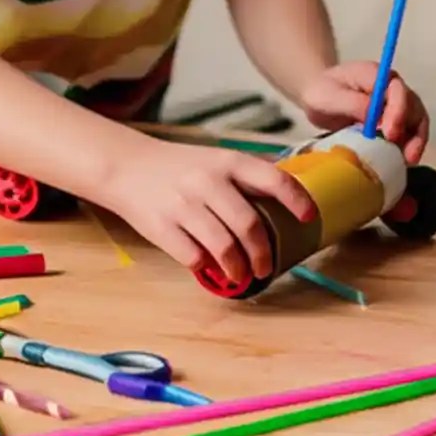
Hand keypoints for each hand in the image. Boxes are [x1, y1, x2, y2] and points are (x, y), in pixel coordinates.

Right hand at [98, 137, 315, 283]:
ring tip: (242, 276)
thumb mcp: (215, 159)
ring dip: (239, 269)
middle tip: (266, 268)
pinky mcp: (161, 227)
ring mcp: (184, 205)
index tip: (309, 218)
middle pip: (249, 226)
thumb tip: (289, 197)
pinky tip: (212, 269)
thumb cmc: (180, 167)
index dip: (296, 200)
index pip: (273, 179)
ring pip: (224, 247)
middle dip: (263, 254)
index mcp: (228, 162)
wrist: (126, 166)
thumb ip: (247, 176)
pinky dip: (208, 268)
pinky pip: (193, 257)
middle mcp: (208, 182)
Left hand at [299, 61, 429, 163]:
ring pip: (416, 121)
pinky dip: (408, 148)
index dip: (398, 111)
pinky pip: (409, 134)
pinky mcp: (395, 122)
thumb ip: (352, 104)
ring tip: (409, 161)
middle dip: (412, 130)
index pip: (396, 90)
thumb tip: (376, 119)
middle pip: (413, 106)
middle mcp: (392, 88)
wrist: (319, 97)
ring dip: (416, 142)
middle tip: (406, 154)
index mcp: (376, 75)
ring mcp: (396, 104)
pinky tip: (403, 162)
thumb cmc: (321, 92)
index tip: (390, 133)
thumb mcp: (327, 96)